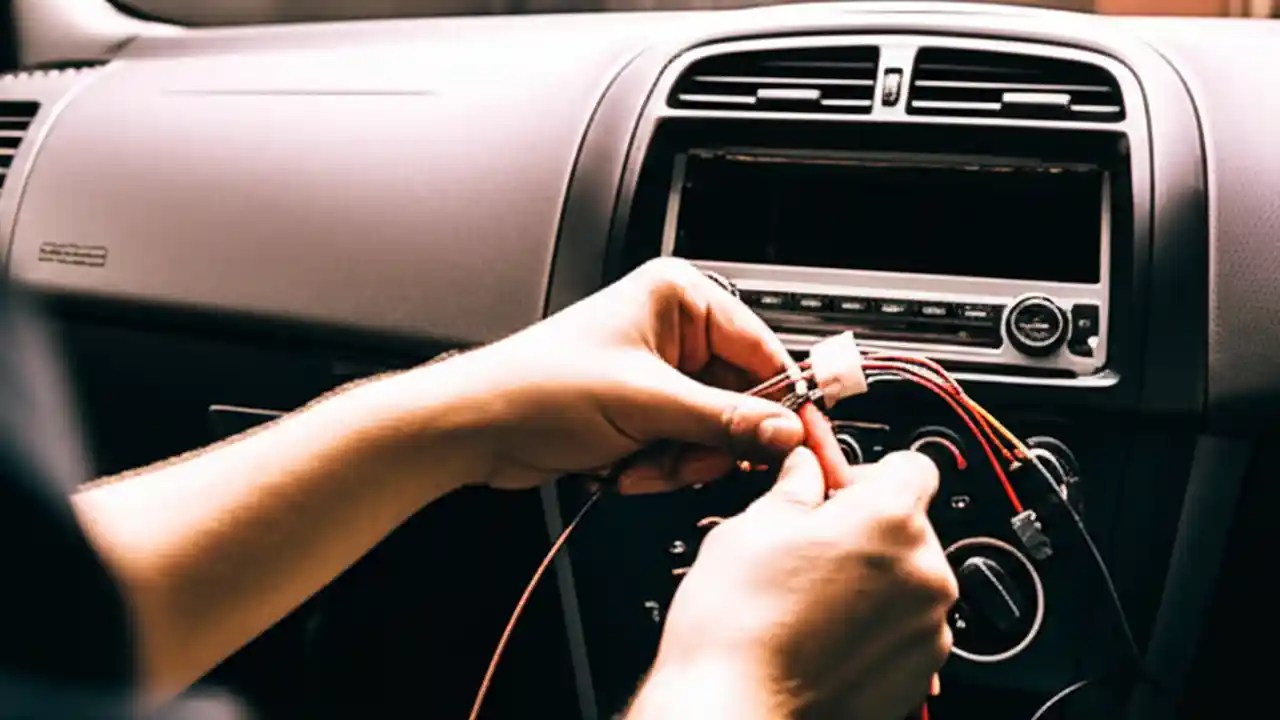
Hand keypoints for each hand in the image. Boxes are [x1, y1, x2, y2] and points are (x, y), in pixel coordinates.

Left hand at [409, 257, 806, 491]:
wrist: (476, 427)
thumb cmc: (538, 387)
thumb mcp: (645, 403)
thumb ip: (726, 419)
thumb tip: (786, 430)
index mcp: (678, 298)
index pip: (762, 347)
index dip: (788, 400)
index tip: (808, 442)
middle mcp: (672, 330)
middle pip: (741, 397)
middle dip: (715, 439)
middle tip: (693, 458)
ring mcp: (658, 374)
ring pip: (713, 431)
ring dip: (681, 459)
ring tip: (641, 460)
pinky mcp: (642, 412)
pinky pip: (682, 448)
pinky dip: (659, 467)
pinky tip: (621, 465)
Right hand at [628, 449, 957, 719]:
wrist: (736, 710)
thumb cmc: (738, 625)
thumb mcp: (752, 525)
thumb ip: (795, 484)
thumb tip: (805, 465)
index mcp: (890, 519)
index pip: (911, 464)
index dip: (864, 470)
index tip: (832, 486)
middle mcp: (925, 572)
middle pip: (908, 525)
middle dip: (863, 528)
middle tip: (805, 545)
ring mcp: (927, 628)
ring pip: (905, 577)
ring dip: (868, 577)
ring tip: (806, 596)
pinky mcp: (919, 672)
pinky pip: (902, 626)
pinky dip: (870, 623)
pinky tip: (819, 631)